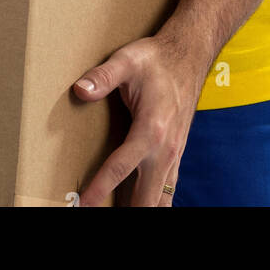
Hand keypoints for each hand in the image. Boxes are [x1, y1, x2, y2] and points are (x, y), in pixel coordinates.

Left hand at [71, 26, 209, 206]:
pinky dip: (155, 203)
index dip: (98, 189)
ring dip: (142, 209)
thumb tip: (79, 90)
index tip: (82, 205)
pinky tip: (140, 205)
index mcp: (150, 129)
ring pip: (161, 200)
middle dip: (126, 211)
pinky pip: (168, 191)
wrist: (189, 55)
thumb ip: (103, 77)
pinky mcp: (176, 155)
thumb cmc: (157, 59)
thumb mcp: (127, 61)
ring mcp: (173, 155)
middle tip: (98, 214)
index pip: (119, 168)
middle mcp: (165, 149)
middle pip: (145, 198)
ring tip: (120, 212)